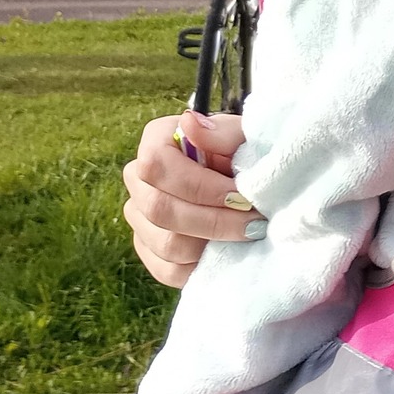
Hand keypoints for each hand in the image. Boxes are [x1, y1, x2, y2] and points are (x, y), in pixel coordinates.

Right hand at [122, 111, 260, 287]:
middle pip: (159, 209)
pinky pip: (166, 270)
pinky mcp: (148, 249)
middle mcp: (138, 178)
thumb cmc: (249, 154)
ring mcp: (139, 216)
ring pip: (165, 243)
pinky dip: (201, 267)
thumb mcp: (247, 137)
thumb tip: (190, 124)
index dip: (201, 186)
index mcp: (157, 141)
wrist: (251, 185)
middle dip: (214, 221)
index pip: (156, 165)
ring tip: (247, 235)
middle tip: (256, 223)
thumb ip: (223, 132)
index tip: (242, 196)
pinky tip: (228, 253)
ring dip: (212, 244)